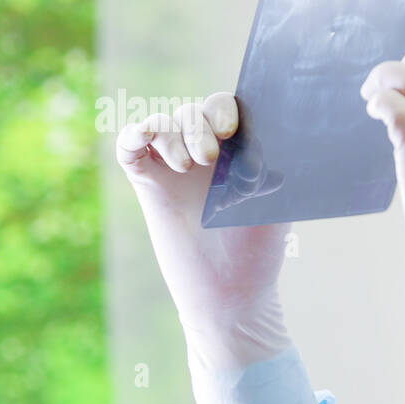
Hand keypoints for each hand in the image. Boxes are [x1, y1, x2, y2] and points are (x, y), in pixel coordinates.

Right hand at [116, 92, 289, 368]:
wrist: (231, 293)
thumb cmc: (257, 250)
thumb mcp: (273, 202)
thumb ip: (268, 164)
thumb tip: (274, 129)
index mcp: (239, 152)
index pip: (227, 110)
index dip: (225, 110)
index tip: (231, 130)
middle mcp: (206, 153)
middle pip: (193, 111)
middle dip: (198, 124)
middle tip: (207, 158)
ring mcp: (174, 166)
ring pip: (163, 122)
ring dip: (172, 134)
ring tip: (186, 167)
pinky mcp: (148, 183)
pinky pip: (129, 145)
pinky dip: (133, 134)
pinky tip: (144, 137)